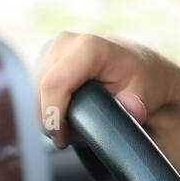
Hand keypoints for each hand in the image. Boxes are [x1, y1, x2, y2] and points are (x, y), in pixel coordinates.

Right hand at [36, 32, 179, 148]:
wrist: (142, 69)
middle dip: (52, 118)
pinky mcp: (44, 59)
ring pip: (33, 93)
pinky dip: (48, 106)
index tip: (63, 138)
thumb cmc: (144, 80)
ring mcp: (51, 49)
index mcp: (88, 46)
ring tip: (76, 123)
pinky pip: (34, 90)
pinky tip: (68, 112)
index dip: (53, 114)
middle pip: (39, 91)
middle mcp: (65, 42)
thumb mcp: (146, 92)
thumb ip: (136, 103)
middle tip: (75, 136)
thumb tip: (132, 109)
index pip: (54, 84)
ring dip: (49, 114)